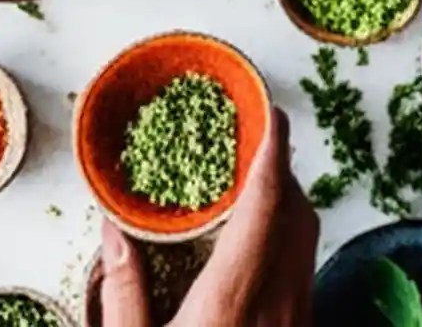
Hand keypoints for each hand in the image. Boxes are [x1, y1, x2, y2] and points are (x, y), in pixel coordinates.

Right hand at [100, 109, 318, 326]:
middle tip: (251, 141)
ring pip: (307, 240)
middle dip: (278, 170)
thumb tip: (114, 232)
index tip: (268, 115)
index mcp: (231, 301)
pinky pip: (305, 267)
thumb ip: (123, 293)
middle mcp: (278, 305)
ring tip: (250, 181)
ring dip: (285, 202)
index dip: (269, 154)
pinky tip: (258, 237)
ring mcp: (299, 319)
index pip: (262, 208)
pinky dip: (287, 235)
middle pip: (295, 214)